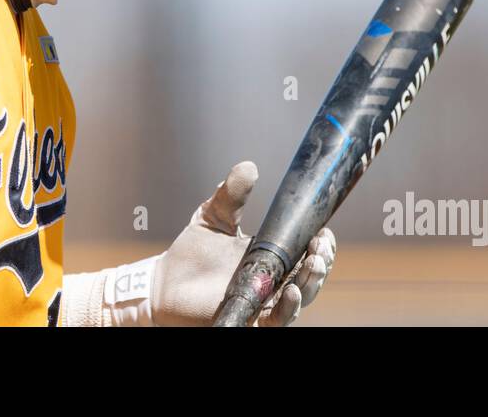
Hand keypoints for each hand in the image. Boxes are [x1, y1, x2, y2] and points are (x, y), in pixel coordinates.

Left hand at [150, 161, 335, 326]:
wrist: (163, 282)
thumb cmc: (192, 252)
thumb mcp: (213, 216)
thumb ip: (231, 194)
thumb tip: (248, 167)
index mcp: (270, 256)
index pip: (306, 251)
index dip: (321, 243)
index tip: (323, 230)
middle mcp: (272, 280)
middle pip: (310, 275)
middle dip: (322, 261)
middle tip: (320, 246)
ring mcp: (262, 302)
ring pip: (300, 297)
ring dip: (311, 282)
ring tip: (313, 263)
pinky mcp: (249, 319)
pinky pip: (275, 320)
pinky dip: (288, 307)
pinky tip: (291, 290)